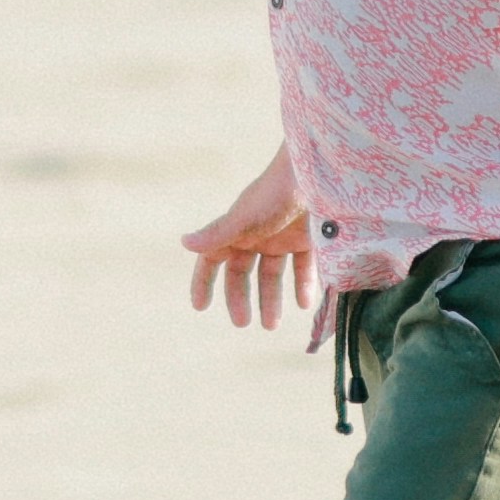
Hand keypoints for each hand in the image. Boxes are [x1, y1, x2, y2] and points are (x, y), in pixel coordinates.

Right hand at [180, 166, 310, 331]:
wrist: (314, 175)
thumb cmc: (274, 193)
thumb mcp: (244, 219)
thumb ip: (217, 233)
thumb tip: (184, 242)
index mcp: (236, 231)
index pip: (212, 261)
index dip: (204, 281)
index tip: (200, 306)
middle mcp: (256, 236)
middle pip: (242, 273)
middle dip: (240, 298)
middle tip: (242, 323)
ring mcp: (282, 239)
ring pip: (272, 276)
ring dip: (271, 299)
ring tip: (272, 325)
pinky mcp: (308, 240)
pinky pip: (303, 268)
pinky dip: (303, 285)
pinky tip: (304, 304)